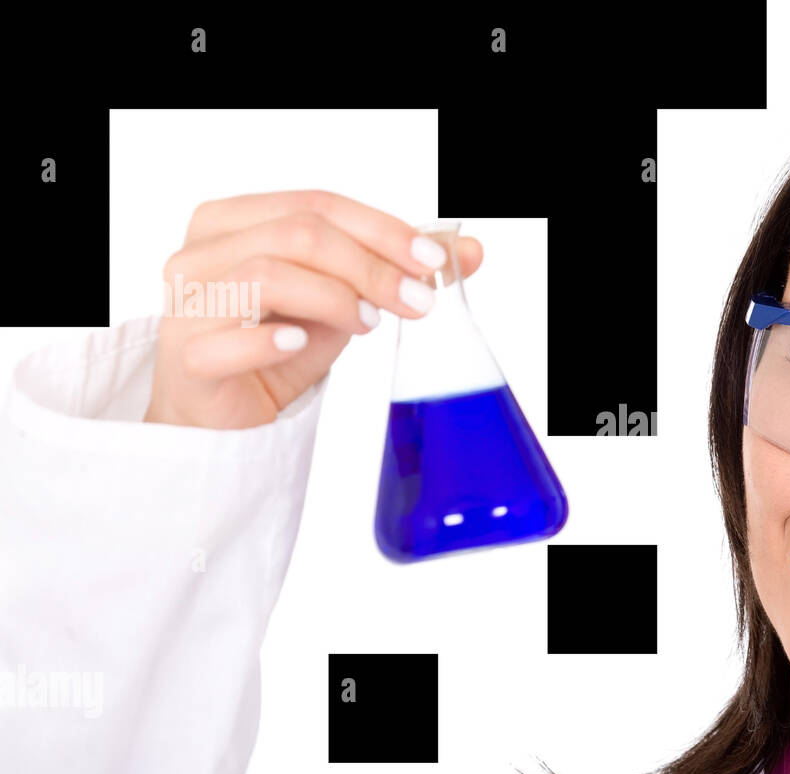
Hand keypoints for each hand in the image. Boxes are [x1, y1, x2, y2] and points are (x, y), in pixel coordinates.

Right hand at [145, 190, 482, 428]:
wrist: (224, 417)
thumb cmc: (275, 348)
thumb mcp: (342, 301)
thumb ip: (392, 271)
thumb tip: (466, 252)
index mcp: (233, 221)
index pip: (316, 205)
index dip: (381, 229)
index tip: (432, 260)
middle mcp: (201, 253)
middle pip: (296, 236)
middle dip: (370, 265)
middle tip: (417, 301)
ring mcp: (187, 305)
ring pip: (266, 276)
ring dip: (333, 297)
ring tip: (368, 324)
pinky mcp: (187, 359)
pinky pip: (226, 339)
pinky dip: (270, 339)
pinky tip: (302, 343)